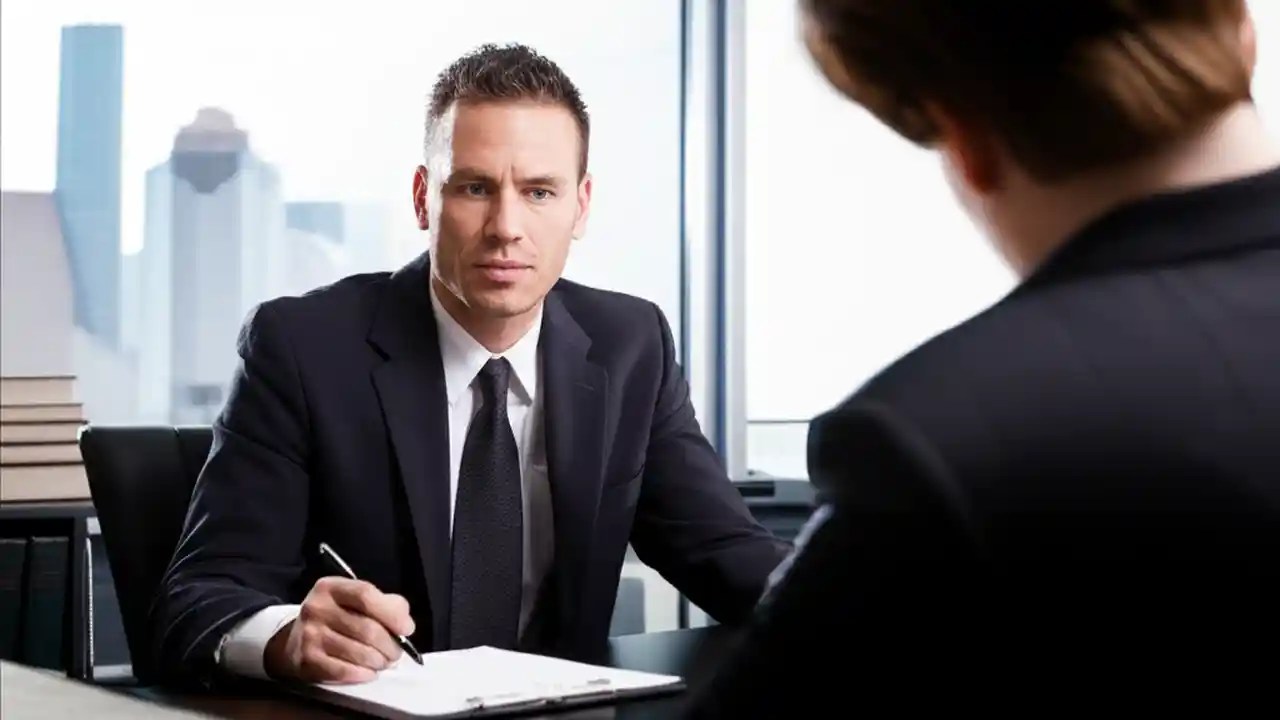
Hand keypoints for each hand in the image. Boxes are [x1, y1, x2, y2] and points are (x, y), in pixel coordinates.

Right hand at [264, 576, 415, 682]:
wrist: (294, 640)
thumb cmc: (335, 617)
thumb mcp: (354, 600)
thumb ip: (384, 603)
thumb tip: (405, 624)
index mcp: (331, 588)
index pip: (365, 595)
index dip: (391, 614)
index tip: (407, 629)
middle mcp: (317, 608)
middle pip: (367, 629)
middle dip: (390, 645)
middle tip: (396, 653)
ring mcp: (310, 635)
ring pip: (359, 652)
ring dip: (378, 661)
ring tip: (383, 662)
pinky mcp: (306, 660)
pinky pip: (344, 671)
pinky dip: (362, 674)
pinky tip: (369, 672)